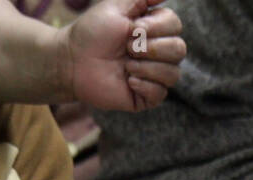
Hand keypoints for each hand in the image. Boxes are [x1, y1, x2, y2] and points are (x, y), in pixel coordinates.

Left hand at [59, 0, 184, 110]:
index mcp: (154, 30)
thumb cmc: (92, 32)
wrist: (73, 60)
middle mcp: (158, 53)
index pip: (175, 26)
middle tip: (127, 48)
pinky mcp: (146, 97)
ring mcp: (153, 76)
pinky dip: (143, 85)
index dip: (158, 27)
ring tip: (126, 65)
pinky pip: (160, 93)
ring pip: (173, 73)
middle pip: (179, 50)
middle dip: (152, 48)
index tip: (133, 28)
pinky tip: (127, 80)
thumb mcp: (117, 6)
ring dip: (146, 67)